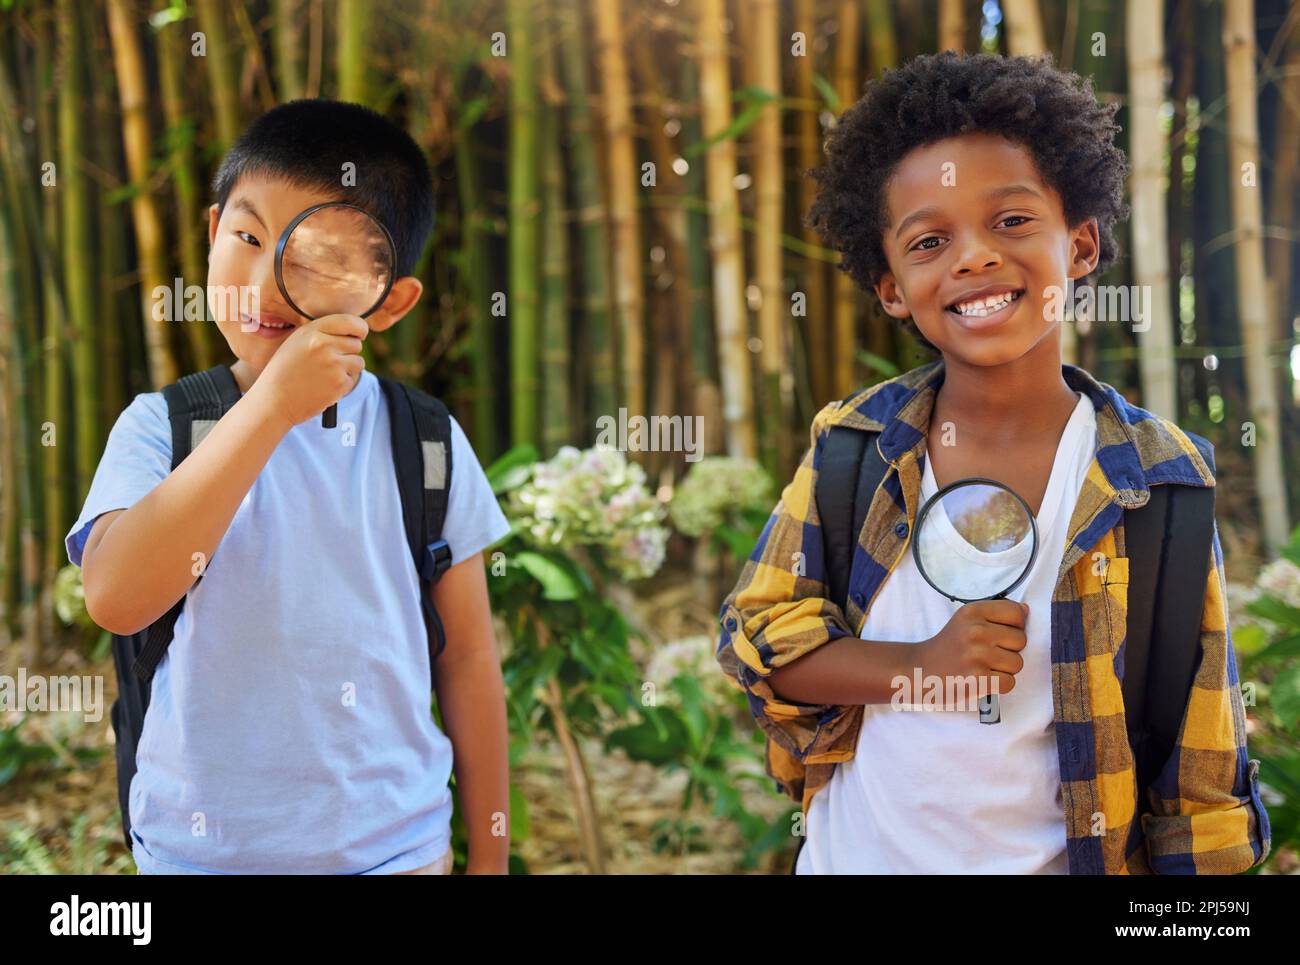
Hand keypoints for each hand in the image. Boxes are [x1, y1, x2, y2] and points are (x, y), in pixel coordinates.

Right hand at [248, 313, 367, 429]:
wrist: (275, 400)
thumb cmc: (286, 370)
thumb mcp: (297, 342)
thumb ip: (322, 333)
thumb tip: (354, 331)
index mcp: (312, 331)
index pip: (350, 322)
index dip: (359, 328)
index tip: (359, 334)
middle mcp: (324, 345)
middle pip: (356, 343)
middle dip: (348, 352)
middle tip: (330, 362)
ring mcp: (333, 365)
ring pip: (358, 361)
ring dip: (349, 368)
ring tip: (326, 374)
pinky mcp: (339, 383)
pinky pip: (354, 378)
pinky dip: (344, 383)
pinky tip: (325, 385)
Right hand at [916, 599, 1027, 699]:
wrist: (920, 670)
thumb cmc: (948, 646)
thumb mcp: (965, 620)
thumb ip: (995, 614)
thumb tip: (1026, 611)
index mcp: (973, 612)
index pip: (1016, 613)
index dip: (1014, 625)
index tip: (998, 633)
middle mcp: (975, 631)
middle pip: (1021, 640)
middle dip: (1009, 649)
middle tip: (987, 653)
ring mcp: (977, 656)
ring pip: (1017, 663)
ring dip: (1005, 669)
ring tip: (984, 667)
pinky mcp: (978, 679)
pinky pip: (1010, 682)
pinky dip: (999, 684)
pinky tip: (983, 679)